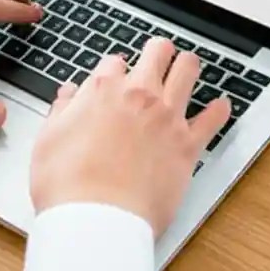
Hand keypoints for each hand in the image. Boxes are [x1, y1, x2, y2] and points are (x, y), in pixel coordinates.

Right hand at [29, 39, 230, 235]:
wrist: (97, 218)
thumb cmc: (68, 186)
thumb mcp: (48, 140)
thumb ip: (62, 112)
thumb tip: (68, 95)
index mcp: (102, 91)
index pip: (114, 62)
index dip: (116, 68)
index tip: (117, 76)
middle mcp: (138, 96)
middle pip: (157, 52)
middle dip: (158, 52)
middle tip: (159, 56)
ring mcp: (166, 117)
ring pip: (188, 70)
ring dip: (188, 66)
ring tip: (188, 66)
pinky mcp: (187, 144)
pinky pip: (213, 119)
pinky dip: (219, 110)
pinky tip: (221, 106)